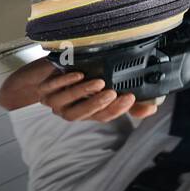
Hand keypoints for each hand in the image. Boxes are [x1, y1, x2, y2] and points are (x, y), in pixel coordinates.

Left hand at [34, 66, 159, 122]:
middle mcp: (69, 109)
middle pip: (84, 114)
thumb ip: (123, 99)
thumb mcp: (100, 87)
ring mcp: (54, 101)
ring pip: (67, 105)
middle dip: (100, 105)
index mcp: (84, 110)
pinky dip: (64, 82)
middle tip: (115, 93)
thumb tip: (151, 108)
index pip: (102, 116)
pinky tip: (77, 74)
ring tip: (98, 82)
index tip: (131, 98)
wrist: (37, 75)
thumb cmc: (74, 79)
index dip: (117, 110)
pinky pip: (52, 89)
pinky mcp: (42, 89)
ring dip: (83, 94)